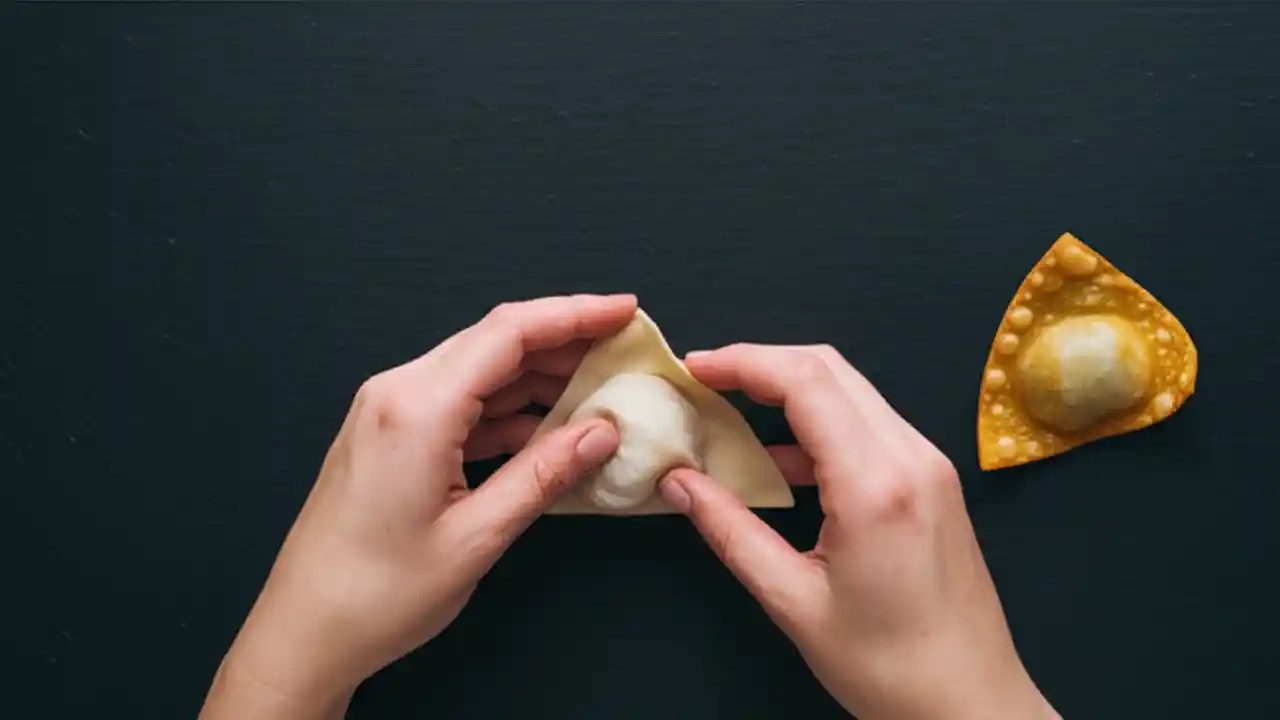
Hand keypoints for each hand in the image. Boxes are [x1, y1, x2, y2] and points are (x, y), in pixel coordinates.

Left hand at [201, 294, 635, 718]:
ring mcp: (389, 411)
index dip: (574, 315)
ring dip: (538, 374)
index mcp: (417, 408)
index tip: (625, 311)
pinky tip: (548, 426)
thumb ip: (543, 475)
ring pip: (479, 369)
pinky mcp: (390, 434)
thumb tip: (601, 432)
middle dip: (564, 340)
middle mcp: (398, 394)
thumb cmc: (378, 594)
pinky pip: (460, 401)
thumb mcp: (476, 537)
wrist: (304, 630)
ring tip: (598, 389)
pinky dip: (507, 407)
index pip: (509, 332)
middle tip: (624, 352)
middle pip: (495, 341)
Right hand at [659, 344, 1059, 719]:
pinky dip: (819, 424)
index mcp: (876, 486)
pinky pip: (869, 425)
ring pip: (851, 391)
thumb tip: (678, 483)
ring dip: (789, 390)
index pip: (805, 381)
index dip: (742, 362)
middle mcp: (911, 459)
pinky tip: (781, 462)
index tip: (693, 368)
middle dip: (760, 364)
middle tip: (704, 382)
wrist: (972, 704)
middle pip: (829, 369)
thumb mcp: (793, 602)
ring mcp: (929, 466)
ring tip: (731, 417)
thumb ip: (731, 532)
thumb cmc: (889, 668)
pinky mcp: (932, 480)